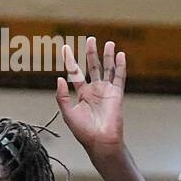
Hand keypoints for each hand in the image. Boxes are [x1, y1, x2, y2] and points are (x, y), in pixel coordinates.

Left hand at [57, 37, 125, 159]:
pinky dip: (120, 65)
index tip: (66, 47)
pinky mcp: (117, 93)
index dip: (70, 60)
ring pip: (107, 69)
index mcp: (82, 94)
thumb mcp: (68, 113)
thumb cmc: (83, 131)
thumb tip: (59, 78)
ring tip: (109, 43)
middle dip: (91, 53)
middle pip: (92, 67)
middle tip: (90, 39)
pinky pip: (119, 76)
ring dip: (108, 56)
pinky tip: (120, 54)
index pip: (75, 73)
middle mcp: (94, 90)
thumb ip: (62, 96)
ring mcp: (106, 90)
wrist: (100, 140)